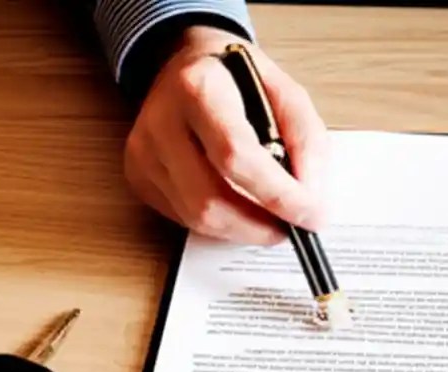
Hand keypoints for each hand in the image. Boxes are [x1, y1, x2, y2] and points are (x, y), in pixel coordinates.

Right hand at [124, 26, 328, 243]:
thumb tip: (309, 200)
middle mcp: (162, 121)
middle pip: (209, 199)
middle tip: (290, 229)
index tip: (310, 216)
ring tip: (269, 220)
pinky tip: (237, 207)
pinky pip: (183, 219)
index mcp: (200, 88)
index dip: (276, 194)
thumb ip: (306, 142)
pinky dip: (219, 224)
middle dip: (258, 226)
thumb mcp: (286, 92)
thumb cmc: (237, 79)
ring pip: (195, 218)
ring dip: (241, 230)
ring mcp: (144, 152)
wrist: (187, 65)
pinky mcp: (138, 176)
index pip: (235, 155)